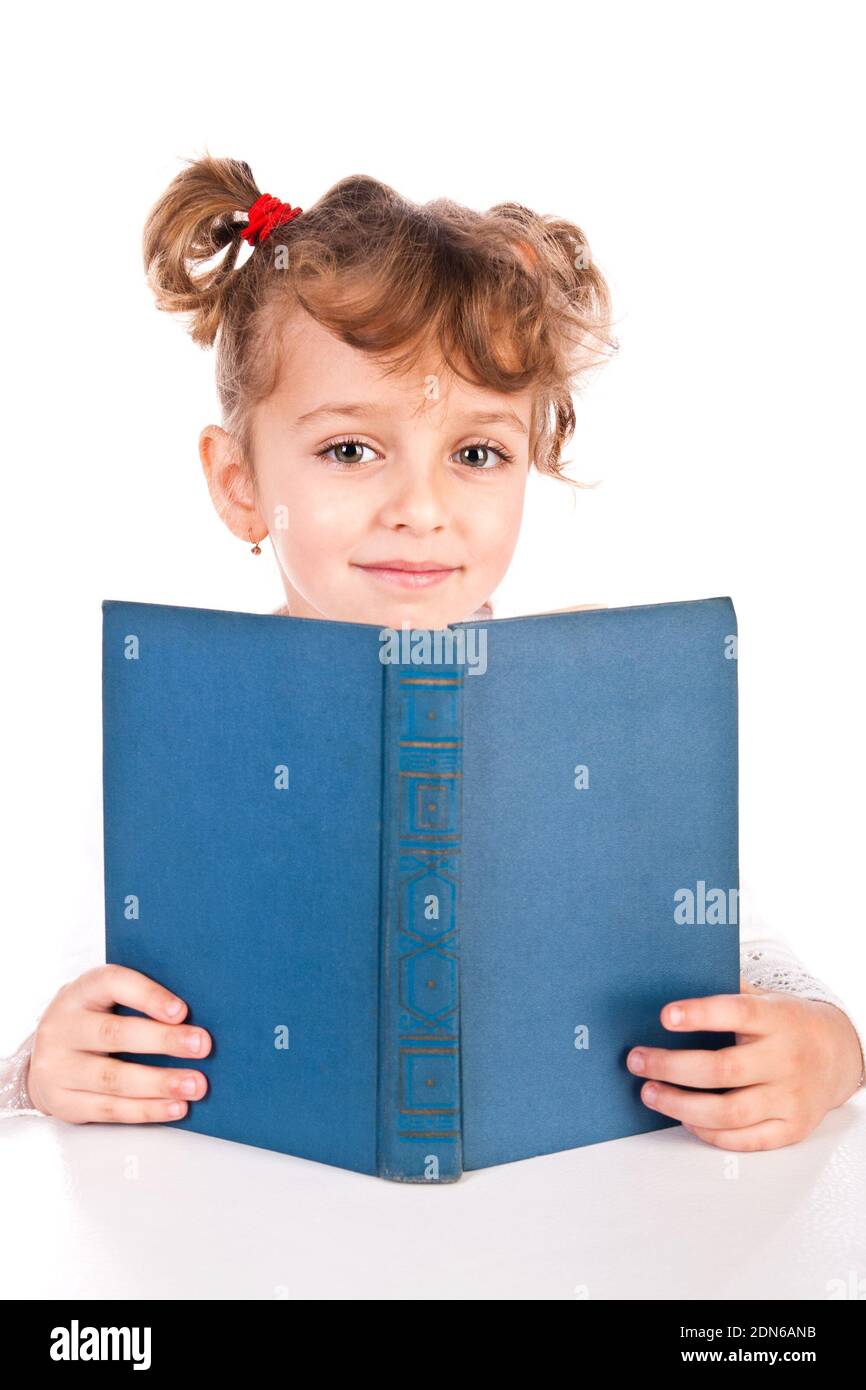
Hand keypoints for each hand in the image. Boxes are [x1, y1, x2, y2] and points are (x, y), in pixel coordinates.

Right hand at [26, 964, 211, 1123]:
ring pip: (113, 1078)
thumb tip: (194, 1015)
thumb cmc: (93, 1020)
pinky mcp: (62, 1101)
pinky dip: (147, 1109)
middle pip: (115, 1034)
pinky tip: (175, 1107)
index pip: (113, 984)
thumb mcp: (106, 999)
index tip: (182, 1011)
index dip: (148, 996)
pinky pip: (109, 1109)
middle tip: (202, 1046)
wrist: (44, 1056)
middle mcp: (63, 1026)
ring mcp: (58, 1066)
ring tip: (195, 1085)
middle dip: (163, 1041)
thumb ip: (141, 1001)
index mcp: (81, 991)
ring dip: (160, 1083)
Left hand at [625, 977, 864, 1149]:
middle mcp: (786, 1058)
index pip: (737, 1012)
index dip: (700, 1014)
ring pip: (728, 1112)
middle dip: (671, 1066)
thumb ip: (729, 989)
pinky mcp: (791, 1128)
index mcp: (777, 1018)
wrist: (838, 1054)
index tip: (665, 1016)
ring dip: (680, 1105)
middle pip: (722, 1070)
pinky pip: (744, 1139)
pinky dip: (709, 1132)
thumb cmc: (786, 1023)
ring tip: (649, 1092)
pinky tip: (684, 1118)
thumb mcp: (766, 997)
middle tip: (637, 1060)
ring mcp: (790, 1097)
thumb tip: (673, 977)